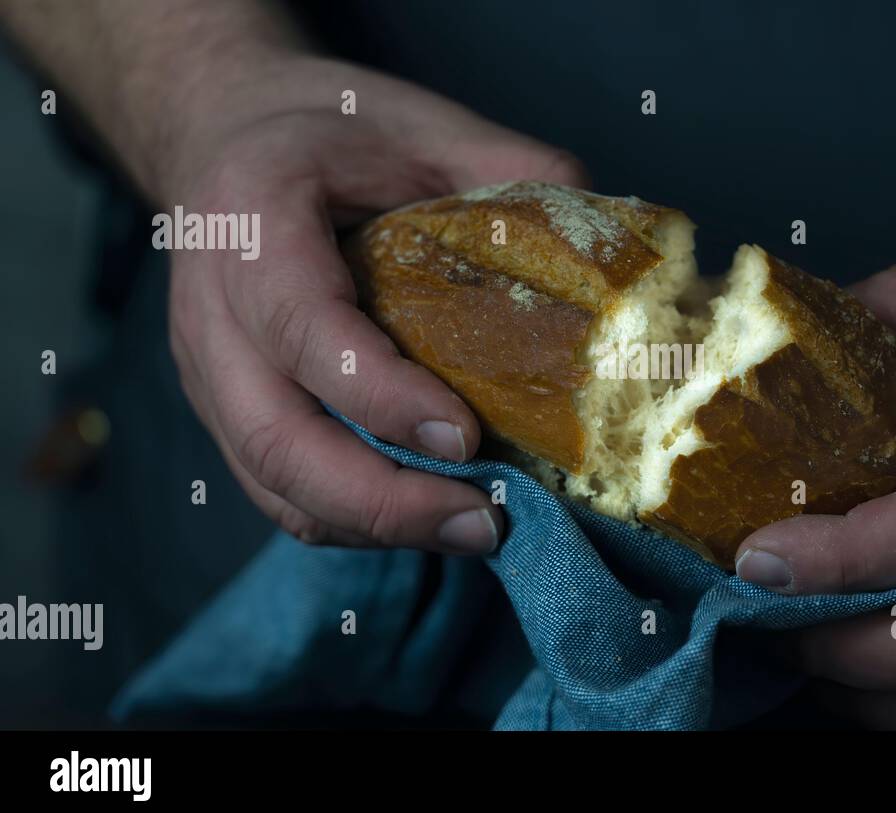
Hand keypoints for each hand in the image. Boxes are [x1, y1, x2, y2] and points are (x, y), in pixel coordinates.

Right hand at [162, 53, 586, 550]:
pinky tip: (429, 515)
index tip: (467, 434)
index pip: (302, 328)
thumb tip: (606, 246)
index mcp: (252, 222)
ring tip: (474, 528)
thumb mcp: (417, 122)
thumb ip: (505, 168)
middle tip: (485, 519)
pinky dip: (356, 520)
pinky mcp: (228, 411)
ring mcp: (210, 372)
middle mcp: (213, 311)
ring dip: (377, 525)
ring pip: (276, 483)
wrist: (226, 136)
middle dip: (385, 499)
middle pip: (276, 439)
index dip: (380, 394)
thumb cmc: (327, 130)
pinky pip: (280, 491)